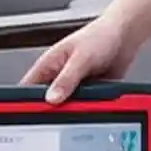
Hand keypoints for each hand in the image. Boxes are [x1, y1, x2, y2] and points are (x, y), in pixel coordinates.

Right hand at [20, 15, 137, 103]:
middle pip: (47, 101)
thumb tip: (52, 99)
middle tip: (62, 114)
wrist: (125, 35)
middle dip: (53, 110)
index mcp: (49, 63)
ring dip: (74, 110)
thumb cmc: (100, 36)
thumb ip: (66, 79)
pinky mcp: (89, 92)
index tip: (32, 114)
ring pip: (66, 106)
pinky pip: (84, 106)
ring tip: (82, 107)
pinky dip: (88, 109)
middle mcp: (59, 75)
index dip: (25, 102)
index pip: (28, 87)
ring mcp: (73, 85)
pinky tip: (94, 107)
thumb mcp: (81, 58)